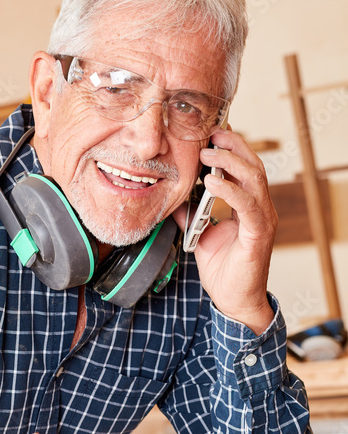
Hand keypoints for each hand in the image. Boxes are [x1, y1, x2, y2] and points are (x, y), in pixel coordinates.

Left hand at [173, 128, 276, 334]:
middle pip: (253, 165)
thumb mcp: (200, 235)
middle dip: (232, 146)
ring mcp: (262, 220)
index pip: (245, 167)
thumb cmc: (223, 269)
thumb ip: (189, 215)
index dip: (231, 148)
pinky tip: (212, 182)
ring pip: (253, 179)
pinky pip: (247, 205)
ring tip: (207, 154)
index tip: (210, 132)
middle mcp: (260, 208)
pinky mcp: (257, 234)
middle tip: (210, 133)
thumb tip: (171, 197)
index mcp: (249, 206)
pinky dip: (229, 190)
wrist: (234, 300)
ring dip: (229, 163)